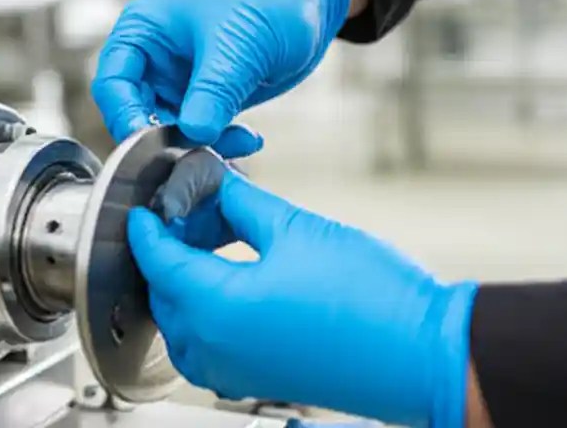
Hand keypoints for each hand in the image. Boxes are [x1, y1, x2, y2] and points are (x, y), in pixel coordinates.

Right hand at [91, 0, 350, 156]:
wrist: (310, 6)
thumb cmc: (268, 3)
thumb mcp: (237, 47)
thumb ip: (213, 91)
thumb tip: (194, 134)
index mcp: (144, 29)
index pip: (113, 82)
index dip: (125, 116)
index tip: (150, 144)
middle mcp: (154, 58)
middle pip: (135, 114)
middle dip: (165, 139)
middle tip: (195, 155)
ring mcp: (178, 82)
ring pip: (168, 131)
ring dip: (197, 145)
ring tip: (236, 144)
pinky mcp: (204, 100)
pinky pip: (197, 134)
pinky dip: (219, 143)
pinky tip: (247, 140)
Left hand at [127, 158, 477, 427]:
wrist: (422, 353)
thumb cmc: (372, 299)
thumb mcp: (297, 229)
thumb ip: (244, 203)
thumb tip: (217, 187)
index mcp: (215, 308)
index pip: (156, 260)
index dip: (147, 228)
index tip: (144, 208)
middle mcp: (214, 349)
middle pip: (163, 293)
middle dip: (168, 250)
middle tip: (187, 212)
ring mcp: (233, 372)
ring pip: (182, 323)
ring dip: (186, 282)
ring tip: (212, 241)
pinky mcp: (255, 380)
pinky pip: (207, 345)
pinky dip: (206, 310)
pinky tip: (234, 277)